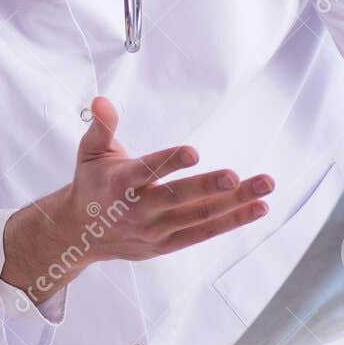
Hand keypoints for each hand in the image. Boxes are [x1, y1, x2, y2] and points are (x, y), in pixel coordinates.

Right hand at [1, 95, 273, 301]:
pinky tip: (257, 208)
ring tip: (264, 186)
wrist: (79, 234)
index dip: (169, 162)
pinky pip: (204, 232)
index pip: (147, 171)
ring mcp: (154, 229)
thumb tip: (101, 100)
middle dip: (208, 186)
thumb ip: (101, 126)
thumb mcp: (90, 153)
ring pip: (199, 216)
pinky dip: (232, 221)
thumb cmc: (91, 185)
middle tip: (235, 176)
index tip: (192, 152)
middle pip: (177, 198)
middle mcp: (138, 209)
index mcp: (119, 182)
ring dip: (235, 203)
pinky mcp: (167, 243)